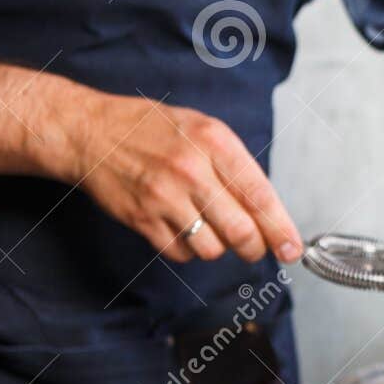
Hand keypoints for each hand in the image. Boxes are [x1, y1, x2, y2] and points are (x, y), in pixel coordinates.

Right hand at [62, 93, 302, 263]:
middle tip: (255, 247)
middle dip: (255, 247)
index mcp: (215, 142)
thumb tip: (268, 210)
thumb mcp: (203, 129)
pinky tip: (184, 230)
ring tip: (211, 228)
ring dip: (219, 247)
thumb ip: (236, 165)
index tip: (292, 249)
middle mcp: (191, 169)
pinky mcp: (141, 219)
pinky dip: (189, 250)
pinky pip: (180, 253)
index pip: (260, 196)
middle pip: (241, 231)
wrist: (91, 131)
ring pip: (212, 248)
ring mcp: (164, 196)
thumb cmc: (152, 129)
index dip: (281, 229)